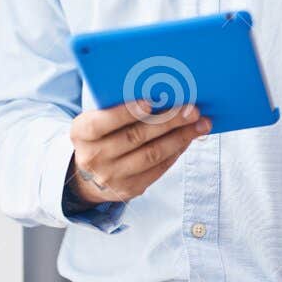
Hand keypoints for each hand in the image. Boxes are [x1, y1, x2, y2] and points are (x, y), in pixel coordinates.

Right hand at [67, 101, 209, 205]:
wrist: (88, 175)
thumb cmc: (101, 134)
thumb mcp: (96, 119)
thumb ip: (116, 106)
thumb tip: (161, 92)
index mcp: (81, 133)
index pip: (102, 123)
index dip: (126, 112)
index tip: (151, 101)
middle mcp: (93, 156)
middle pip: (135, 137)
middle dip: (168, 121)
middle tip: (192, 109)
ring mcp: (112, 176)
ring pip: (152, 154)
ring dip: (180, 137)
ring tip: (200, 124)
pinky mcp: (130, 189)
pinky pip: (158, 168)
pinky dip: (176, 150)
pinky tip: (189, 137)